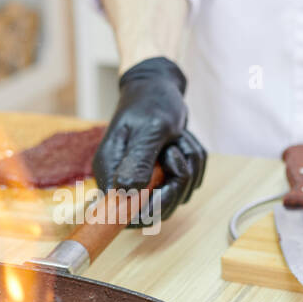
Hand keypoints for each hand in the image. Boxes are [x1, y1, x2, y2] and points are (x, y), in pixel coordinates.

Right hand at [93, 56, 206, 223]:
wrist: (158, 87)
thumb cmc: (151, 103)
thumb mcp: (150, 130)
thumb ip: (139, 161)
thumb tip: (127, 192)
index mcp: (110, 171)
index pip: (123, 214)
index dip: (149, 207)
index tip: (166, 181)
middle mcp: (123, 181)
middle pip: (158, 210)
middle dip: (176, 180)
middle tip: (174, 148)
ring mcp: (144, 181)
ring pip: (178, 195)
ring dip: (187, 165)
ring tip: (176, 138)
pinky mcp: (162, 177)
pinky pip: (188, 183)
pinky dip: (192, 161)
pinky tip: (181, 141)